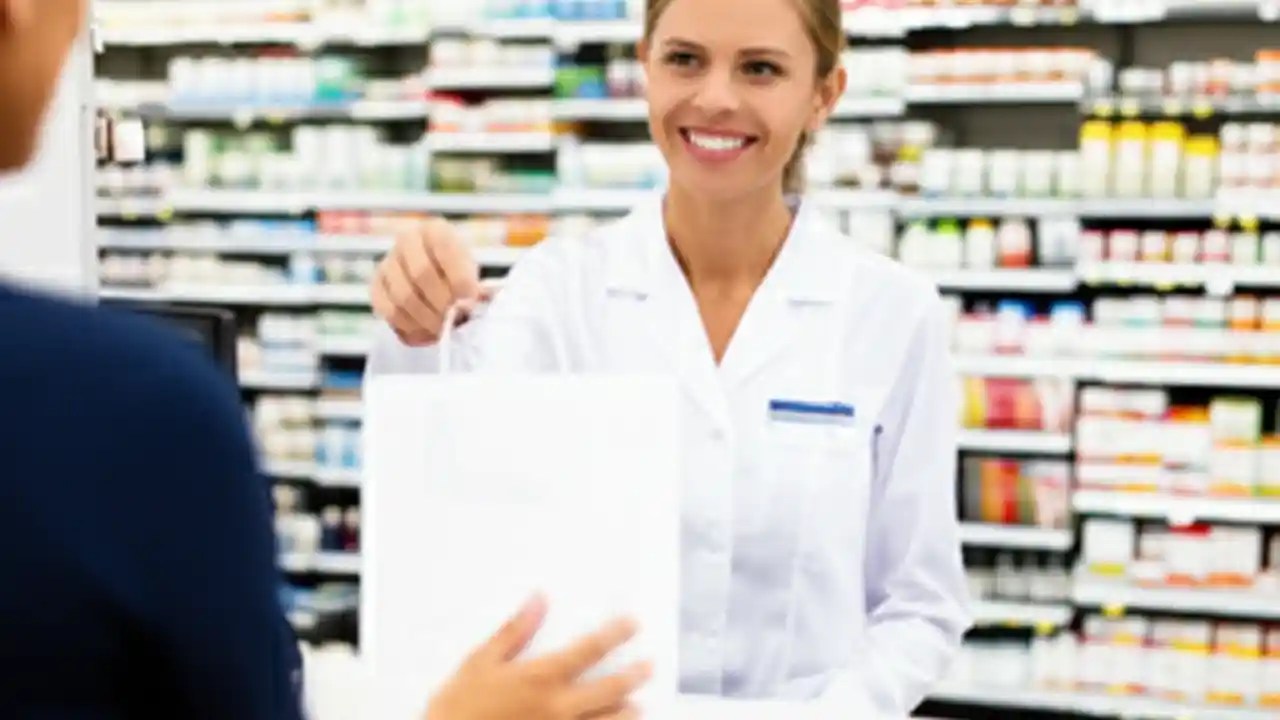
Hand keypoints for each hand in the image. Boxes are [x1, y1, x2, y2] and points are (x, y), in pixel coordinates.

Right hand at [371, 217, 484, 345]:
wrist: (435, 280)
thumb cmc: (458, 275)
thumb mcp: (472, 273)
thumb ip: (472, 287)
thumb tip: (468, 305)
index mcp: (436, 231)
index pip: (445, 248)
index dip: (459, 277)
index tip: (470, 299)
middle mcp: (407, 241)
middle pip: (421, 274)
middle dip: (442, 303)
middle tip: (455, 320)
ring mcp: (388, 263)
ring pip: (403, 296)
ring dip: (427, 319)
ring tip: (443, 329)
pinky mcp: (376, 287)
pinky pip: (389, 311)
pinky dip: (409, 328)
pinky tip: (426, 334)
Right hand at [425, 595, 650, 719]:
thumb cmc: (457, 709)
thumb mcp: (479, 663)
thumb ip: (514, 632)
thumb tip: (538, 600)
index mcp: (540, 677)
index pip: (589, 649)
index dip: (615, 634)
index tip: (632, 625)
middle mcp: (558, 707)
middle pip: (609, 688)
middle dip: (632, 675)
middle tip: (649, 666)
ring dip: (626, 712)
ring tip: (638, 705)